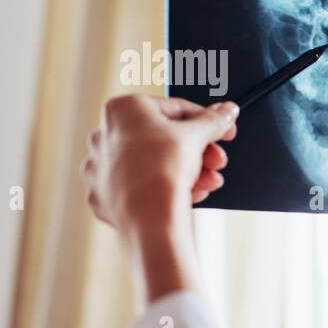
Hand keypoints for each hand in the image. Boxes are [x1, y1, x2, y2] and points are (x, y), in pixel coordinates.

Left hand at [84, 94, 238, 234]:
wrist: (149, 218)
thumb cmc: (163, 169)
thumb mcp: (197, 136)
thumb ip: (214, 120)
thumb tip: (227, 110)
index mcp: (121, 109)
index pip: (175, 108)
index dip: (207, 121)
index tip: (224, 130)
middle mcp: (103, 133)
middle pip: (164, 138)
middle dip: (199, 152)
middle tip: (217, 161)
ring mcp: (100, 167)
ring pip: (154, 163)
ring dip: (189, 171)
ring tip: (209, 182)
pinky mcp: (104, 195)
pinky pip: (142, 186)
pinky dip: (167, 188)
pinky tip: (188, 194)